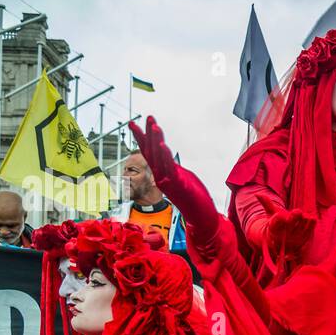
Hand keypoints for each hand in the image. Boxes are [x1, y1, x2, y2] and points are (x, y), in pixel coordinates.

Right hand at [129, 117, 218, 243]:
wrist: (201, 217)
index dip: (141, 137)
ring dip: (156, 140)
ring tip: (155, 125)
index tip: (134, 123)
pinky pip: (169, 169)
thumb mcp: (182, 177)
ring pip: (159, 158)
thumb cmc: (194, 197)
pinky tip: (163, 145)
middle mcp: (161, 177)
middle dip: (149, 133)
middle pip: (151, 152)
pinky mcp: (178, 185)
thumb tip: (167, 158)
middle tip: (148, 117)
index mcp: (162, 173)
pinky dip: (165, 156)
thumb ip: (173, 167)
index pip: (149, 152)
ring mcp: (168, 181)